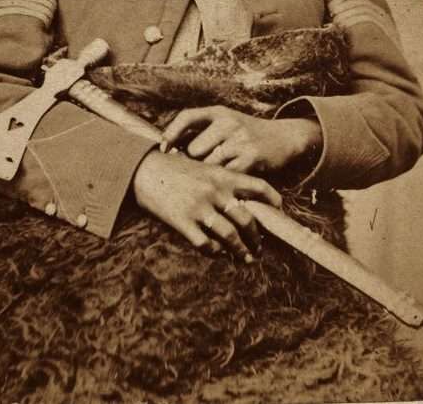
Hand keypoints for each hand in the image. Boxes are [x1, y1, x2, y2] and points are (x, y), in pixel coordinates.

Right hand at [132, 150, 281, 257]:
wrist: (143, 169)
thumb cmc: (172, 166)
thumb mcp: (201, 166)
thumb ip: (220, 180)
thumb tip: (240, 201)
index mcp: (221, 175)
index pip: (258, 186)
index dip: (273, 199)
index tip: (280, 209)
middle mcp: (214, 191)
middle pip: (247, 219)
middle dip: (257, 236)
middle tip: (259, 245)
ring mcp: (199, 208)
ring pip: (230, 236)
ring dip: (241, 249)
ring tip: (246, 257)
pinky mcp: (183, 222)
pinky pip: (206, 243)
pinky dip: (215, 251)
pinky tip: (217, 252)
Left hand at [163, 106, 321, 172]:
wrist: (284, 137)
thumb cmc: (246, 134)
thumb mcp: (226, 123)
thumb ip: (202, 131)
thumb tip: (168, 149)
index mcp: (219, 112)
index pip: (187, 116)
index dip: (171, 132)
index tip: (162, 149)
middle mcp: (228, 122)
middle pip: (194, 149)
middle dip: (194, 163)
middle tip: (196, 172)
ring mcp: (240, 139)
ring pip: (209, 165)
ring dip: (209, 176)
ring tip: (213, 179)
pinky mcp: (251, 157)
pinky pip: (226, 176)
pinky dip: (224, 183)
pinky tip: (227, 184)